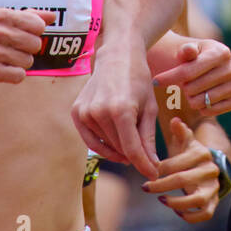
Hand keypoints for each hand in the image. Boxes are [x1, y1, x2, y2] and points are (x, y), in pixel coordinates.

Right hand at [0, 8, 56, 87]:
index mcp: (0, 15)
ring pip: (28, 62)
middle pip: (36, 44)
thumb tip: (52, 17)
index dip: (31, 34)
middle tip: (6, 52)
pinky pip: (19, 76)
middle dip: (25, 51)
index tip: (17, 38)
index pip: (38, 25)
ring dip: (17, 65)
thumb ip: (25, 17)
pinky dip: (11, 77)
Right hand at [71, 39, 159, 179]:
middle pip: (119, 149)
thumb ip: (148, 138)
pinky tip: (115, 144)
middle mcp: (99, 112)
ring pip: (105, 146)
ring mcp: (85, 112)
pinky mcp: (76, 112)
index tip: (154, 174)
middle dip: (135, 156)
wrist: (116, 55)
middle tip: (147, 155)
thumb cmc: (138, 79)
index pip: (133, 149)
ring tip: (132, 136)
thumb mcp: (150, 107)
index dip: (144, 165)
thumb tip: (152, 166)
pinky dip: (103, 146)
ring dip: (120, 148)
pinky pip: (90, 140)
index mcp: (121, 110)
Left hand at [142, 118, 220, 222]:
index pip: (179, 162)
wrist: (209, 169)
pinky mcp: (213, 203)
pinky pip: (205, 214)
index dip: (160, 167)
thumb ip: (180, 131)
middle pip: (184, 180)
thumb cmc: (190, 155)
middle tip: (145, 187)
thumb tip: (175, 120)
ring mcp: (213, 188)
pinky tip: (175, 210)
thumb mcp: (186, 142)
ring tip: (161, 200)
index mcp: (203, 154)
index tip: (146, 169)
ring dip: (176, 202)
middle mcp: (210, 171)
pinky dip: (190, 216)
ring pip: (197, 200)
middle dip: (161, 185)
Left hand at [151, 37, 230, 117]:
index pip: (190, 71)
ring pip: (206, 101)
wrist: (198, 65)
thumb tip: (188, 51)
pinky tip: (199, 102)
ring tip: (189, 93)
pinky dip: (206, 109)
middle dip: (183, 89)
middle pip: (196, 88)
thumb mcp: (183, 50)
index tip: (155, 81)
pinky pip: (219, 109)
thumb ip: (185, 50)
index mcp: (221, 52)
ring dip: (193, 100)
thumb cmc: (186, 58)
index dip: (170, 77)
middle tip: (182, 86)